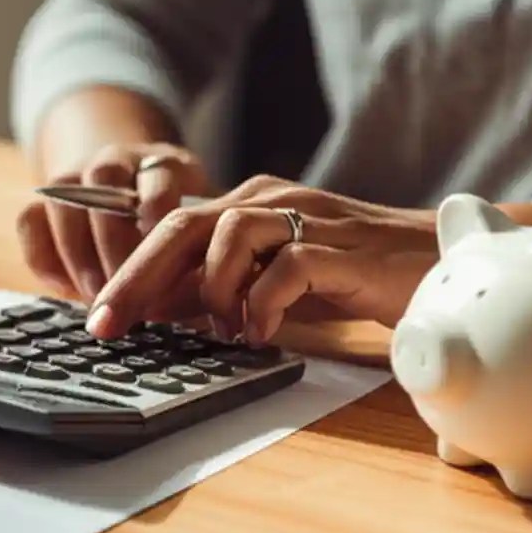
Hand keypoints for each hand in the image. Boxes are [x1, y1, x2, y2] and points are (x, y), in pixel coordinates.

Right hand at [17, 142, 209, 300]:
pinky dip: (43, 256)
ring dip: (79, 256)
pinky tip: (65, 289)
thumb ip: (205, 257)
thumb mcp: (203, 228)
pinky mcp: (44, 198)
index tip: (164, 272)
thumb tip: (209, 302)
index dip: (157, 230)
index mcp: (165, 162)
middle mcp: (116, 160)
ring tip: (97, 297)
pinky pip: (29, 219)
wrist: (130, 183)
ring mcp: (75, 175)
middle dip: (114, 249)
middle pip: (105, 190)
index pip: (159, 184)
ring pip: (63, 202)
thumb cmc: (181, 228)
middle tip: (126, 296)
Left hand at [85, 175, 442, 343]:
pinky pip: (288, 266)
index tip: (98, 317)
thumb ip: (218, 289)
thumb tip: (159, 310)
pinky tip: (261, 331)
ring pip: (230, 233)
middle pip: (183, 225)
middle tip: (108, 324)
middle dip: (137, 278)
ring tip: (217, 329)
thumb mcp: (268, 283)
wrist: (433, 263)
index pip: (170, 228)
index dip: (128, 271)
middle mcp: (271, 201)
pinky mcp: (343, 249)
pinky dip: (263, 303)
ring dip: (210, 288)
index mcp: (248, 205)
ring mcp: (308, 219)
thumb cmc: (348, 276)